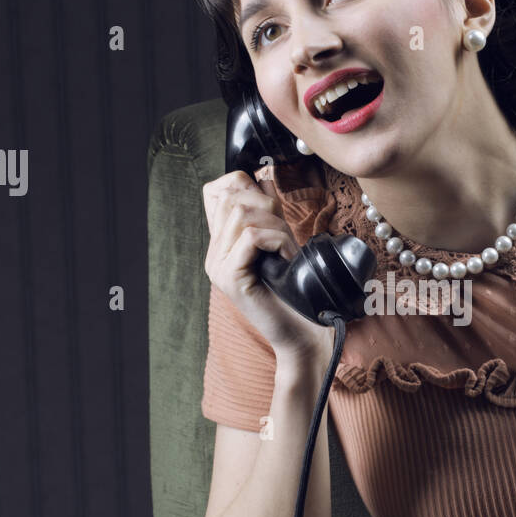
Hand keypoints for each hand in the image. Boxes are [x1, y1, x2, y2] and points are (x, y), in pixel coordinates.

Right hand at [202, 169, 334, 362]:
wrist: (302, 336)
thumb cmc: (296, 293)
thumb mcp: (279, 244)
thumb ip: (267, 216)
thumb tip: (264, 180)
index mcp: (221, 244)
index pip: (216, 191)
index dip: (246, 185)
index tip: (272, 206)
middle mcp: (213, 255)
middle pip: (232, 198)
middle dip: (268, 208)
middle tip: (286, 237)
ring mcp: (218, 267)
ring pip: (243, 215)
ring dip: (276, 227)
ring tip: (288, 251)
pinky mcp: (230, 279)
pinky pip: (251, 237)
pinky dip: (277, 242)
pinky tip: (286, 260)